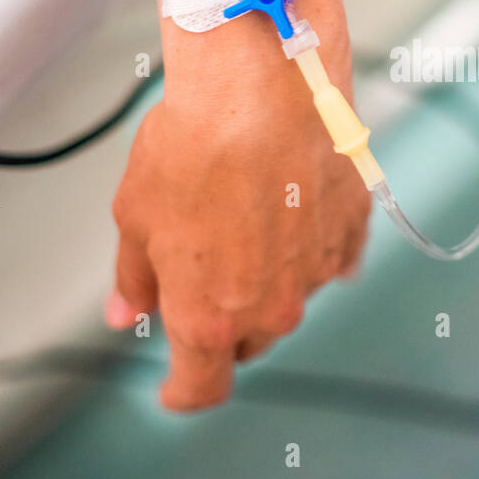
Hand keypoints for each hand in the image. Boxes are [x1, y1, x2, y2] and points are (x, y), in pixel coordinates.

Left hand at [105, 0, 370, 410]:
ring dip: (264, 278)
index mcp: (211, 318)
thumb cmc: (197, 144)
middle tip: (199, 270)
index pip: (200, 388)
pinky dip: (304, 245)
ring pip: (287, 298)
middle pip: (246, 341)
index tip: (173, 388)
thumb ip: (136, 278)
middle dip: (222, 321)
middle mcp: (271, 308)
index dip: (181, 392)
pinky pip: (326, 258)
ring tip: (241, 214)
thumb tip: (128, 311)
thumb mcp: (137, 216)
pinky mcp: (351, 233)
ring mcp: (317, 274)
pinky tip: (282, 203)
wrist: (265, 87)